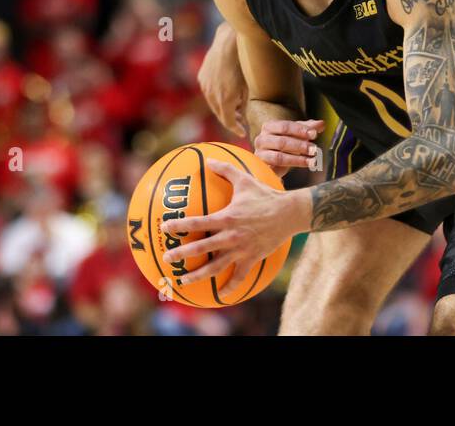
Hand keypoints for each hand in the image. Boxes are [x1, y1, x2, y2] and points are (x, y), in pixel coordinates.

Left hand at [160, 160, 304, 298]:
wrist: (289, 213)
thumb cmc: (265, 195)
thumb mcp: (245, 180)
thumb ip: (225, 170)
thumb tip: (208, 160)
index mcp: (227, 217)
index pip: (198, 223)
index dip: (180, 225)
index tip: (165, 227)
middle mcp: (231, 236)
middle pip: (202, 249)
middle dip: (182, 254)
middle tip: (167, 259)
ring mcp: (241, 250)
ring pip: (216, 267)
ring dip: (197, 276)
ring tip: (183, 281)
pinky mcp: (251, 259)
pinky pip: (239, 276)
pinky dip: (230, 286)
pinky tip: (220, 294)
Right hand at [198, 23, 247, 135]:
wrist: (228, 44)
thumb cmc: (243, 65)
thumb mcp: (247, 88)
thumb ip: (243, 105)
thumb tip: (241, 116)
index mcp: (225, 100)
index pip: (229, 122)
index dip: (236, 129)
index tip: (243, 133)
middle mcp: (212, 96)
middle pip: (220, 115)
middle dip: (230, 120)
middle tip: (240, 121)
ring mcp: (205, 87)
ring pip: (213, 104)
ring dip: (223, 108)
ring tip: (234, 107)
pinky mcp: (202, 78)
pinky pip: (208, 92)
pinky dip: (217, 96)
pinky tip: (225, 92)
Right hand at [253, 118, 324, 177]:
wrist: (270, 161)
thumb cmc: (284, 144)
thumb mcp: (296, 134)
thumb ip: (308, 128)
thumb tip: (321, 123)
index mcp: (269, 127)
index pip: (285, 126)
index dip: (300, 130)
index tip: (314, 134)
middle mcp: (261, 139)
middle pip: (282, 142)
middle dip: (300, 146)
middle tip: (314, 149)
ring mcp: (260, 154)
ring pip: (279, 157)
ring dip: (297, 159)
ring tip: (312, 161)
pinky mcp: (262, 168)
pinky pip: (275, 170)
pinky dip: (288, 169)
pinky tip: (301, 168)